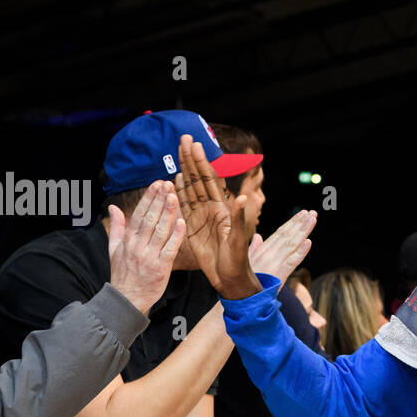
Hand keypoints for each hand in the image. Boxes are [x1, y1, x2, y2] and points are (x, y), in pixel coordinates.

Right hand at [107, 179, 184, 315]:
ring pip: (160, 231)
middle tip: (167, 184)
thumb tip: (113, 208)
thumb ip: (116, 227)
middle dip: (159, 200)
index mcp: (128, 240)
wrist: (127, 299)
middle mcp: (138, 246)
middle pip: (150, 219)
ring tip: (174, 196)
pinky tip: (181, 223)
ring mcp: (150, 257)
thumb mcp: (114, 249)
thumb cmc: (123, 274)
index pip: (139, 214)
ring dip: (168, 213)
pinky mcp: (161, 268)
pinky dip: (176, 236)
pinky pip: (170, 249)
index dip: (148, 198)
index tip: (156, 184)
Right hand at [175, 135, 247, 293]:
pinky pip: (183, 206)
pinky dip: (179, 191)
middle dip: (191, 159)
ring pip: (190, 188)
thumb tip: (242, 198)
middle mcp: (211, 209)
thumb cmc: (238, 260)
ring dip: (184, 170)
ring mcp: (200, 217)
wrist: (230, 278)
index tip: (195, 145)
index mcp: (222, 209)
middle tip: (184, 138)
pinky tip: (174, 178)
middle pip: (198, 179)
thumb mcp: (238, 240)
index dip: (202, 163)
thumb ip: (239, 219)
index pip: (209, 181)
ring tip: (179, 151)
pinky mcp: (192, 227)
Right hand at [248, 211, 317, 280]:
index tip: (303, 213)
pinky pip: (292, 262)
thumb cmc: (244, 279)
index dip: (293, 222)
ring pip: (292, 244)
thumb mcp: (247, 260)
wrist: (242, 296)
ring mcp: (275, 262)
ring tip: (313, 220)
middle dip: (301, 223)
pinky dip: (300, 252)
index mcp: (264, 249)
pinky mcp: (279, 274)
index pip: (281, 232)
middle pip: (288, 235)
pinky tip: (308, 243)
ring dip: (303, 231)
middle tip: (313, 212)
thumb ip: (254, 248)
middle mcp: (270, 253)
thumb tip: (258, 236)